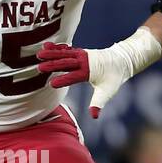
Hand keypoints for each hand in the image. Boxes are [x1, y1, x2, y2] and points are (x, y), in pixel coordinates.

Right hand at [36, 28, 161, 117]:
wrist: (122, 60)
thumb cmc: (114, 77)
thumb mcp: (108, 91)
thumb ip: (98, 102)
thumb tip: (94, 115)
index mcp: (89, 71)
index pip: (74, 76)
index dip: (64, 80)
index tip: (52, 84)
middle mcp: (84, 61)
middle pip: (66, 63)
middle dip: (53, 65)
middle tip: (40, 68)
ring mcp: (82, 55)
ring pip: (64, 54)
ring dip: (52, 54)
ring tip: (39, 54)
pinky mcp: (81, 53)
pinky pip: (66, 50)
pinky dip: (56, 48)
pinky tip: (46, 47)